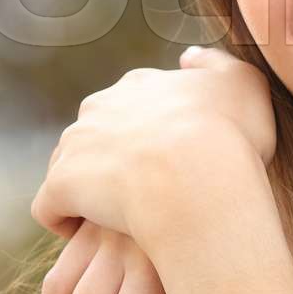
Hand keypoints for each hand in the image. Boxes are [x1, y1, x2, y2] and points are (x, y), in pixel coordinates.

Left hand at [31, 46, 276, 246]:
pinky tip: (85, 235)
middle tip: (140, 192)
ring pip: (70, 167)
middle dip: (109, 158)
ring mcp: (77, 144)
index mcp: (140, 85)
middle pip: (95, 133)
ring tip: (113, 219)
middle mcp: (101, 105)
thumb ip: (215, 65)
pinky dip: (62, 219)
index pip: (130, 105)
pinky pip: (49, 206)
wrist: (198, 177)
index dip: (146, 135)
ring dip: (86, 189)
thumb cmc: (230, 136)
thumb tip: (188, 58)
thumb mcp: (243, 85)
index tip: (166, 161)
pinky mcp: (62, 183)